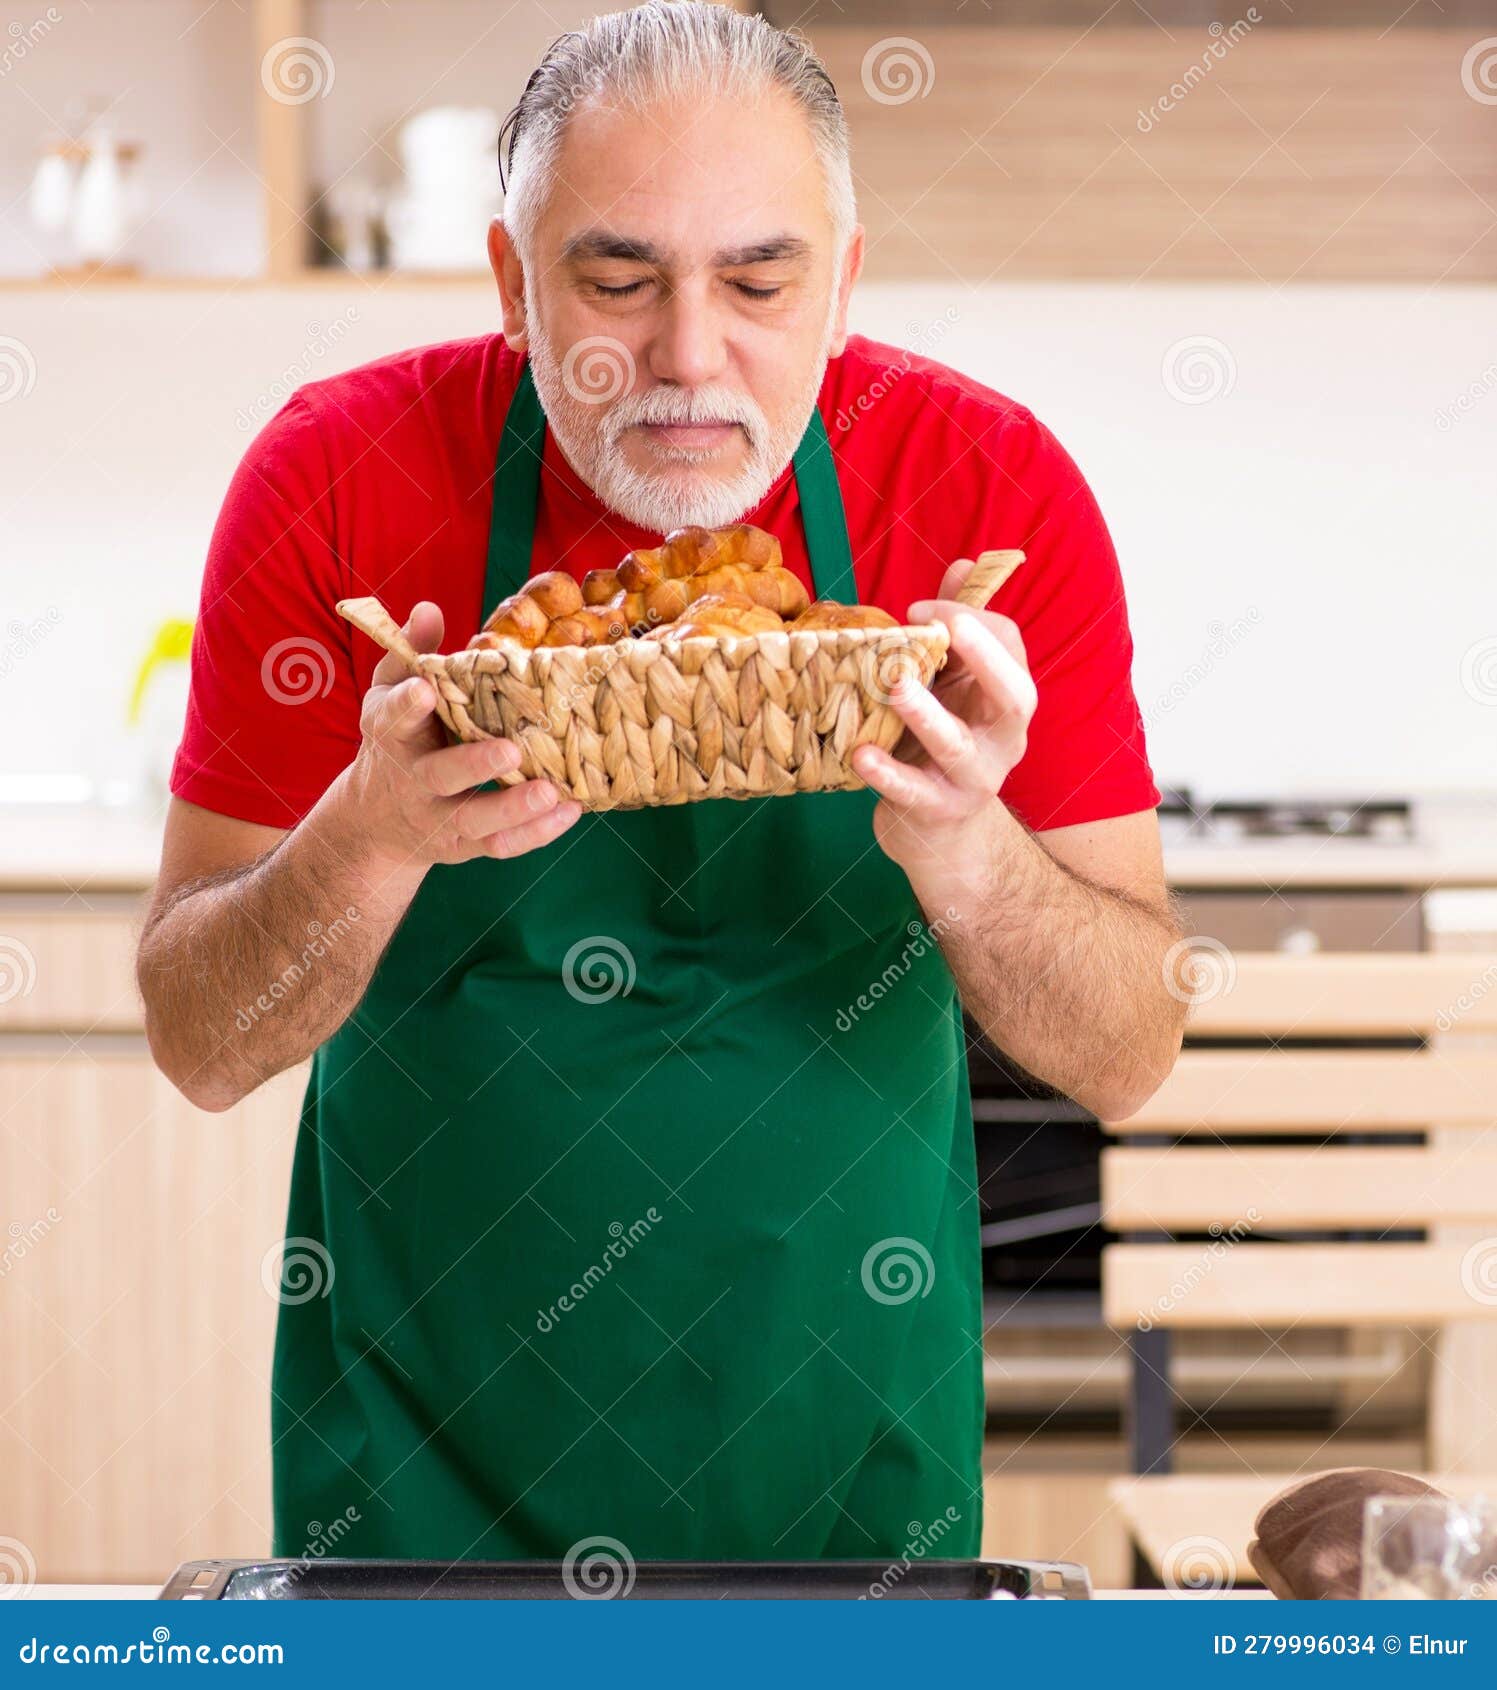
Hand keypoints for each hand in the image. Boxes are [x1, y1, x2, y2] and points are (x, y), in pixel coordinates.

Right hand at [331, 601, 582, 883]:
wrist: (378, 820)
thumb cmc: (399, 737)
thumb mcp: (391, 691)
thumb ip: (411, 651)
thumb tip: (429, 609)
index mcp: (392, 734)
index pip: (394, 718)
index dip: (407, 705)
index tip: (424, 689)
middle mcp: (414, 779)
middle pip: (440, 775)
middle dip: (474, 765)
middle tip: (511, 751)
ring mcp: (439, 818)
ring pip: (474, 821)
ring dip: (514, 809)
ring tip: (552, 792)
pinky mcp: (465, 846)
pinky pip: (501, 845)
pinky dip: (537, 833)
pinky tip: (570, 811)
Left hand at [851, 558, 1036, 876]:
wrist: (937, 829)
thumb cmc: (943, 739)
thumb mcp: (953, 684)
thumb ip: (957, 627)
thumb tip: (965, 565)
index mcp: (1008, 697)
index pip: (1010, 646)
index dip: (970, 619)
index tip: (919, 611)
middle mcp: (1004, 737)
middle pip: (1015, 695)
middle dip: (986, 659)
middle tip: (951, 629)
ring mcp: (975, 778)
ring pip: (957, 744)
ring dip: (926, 713)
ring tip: (894, 686)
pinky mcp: (940, 811)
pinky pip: (915, 792)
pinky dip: (888, 774)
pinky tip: (861, 755)